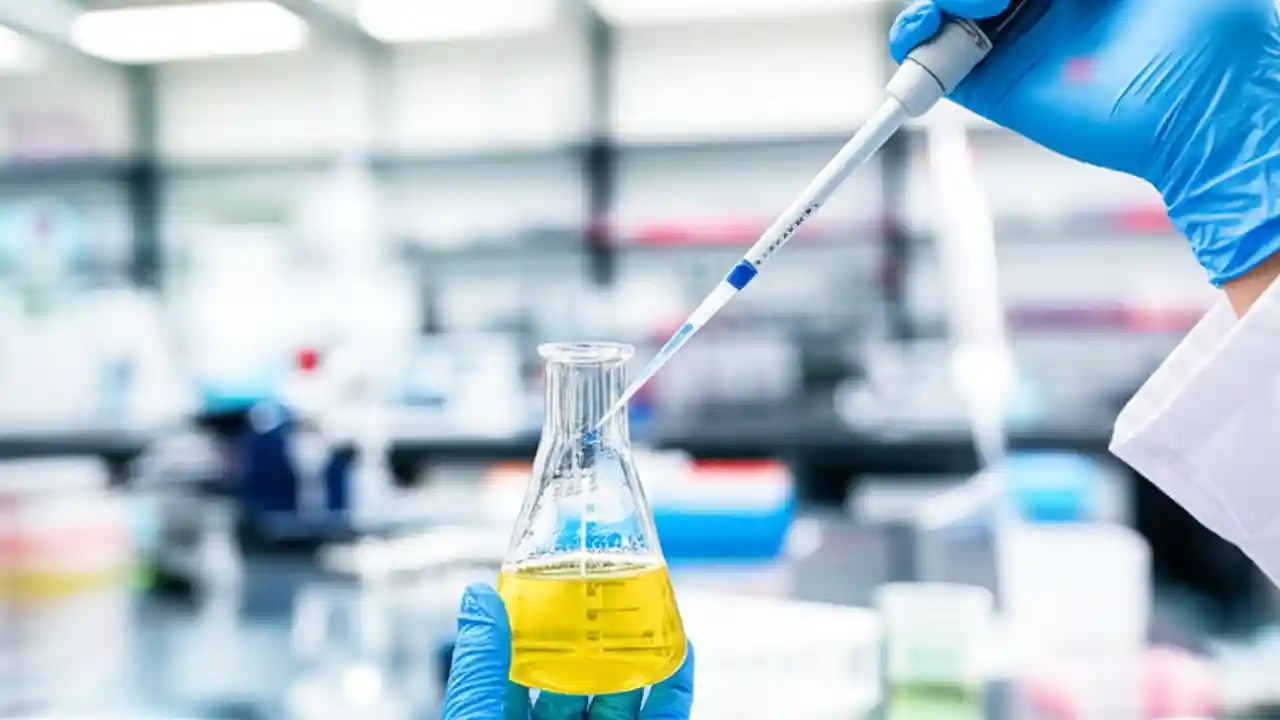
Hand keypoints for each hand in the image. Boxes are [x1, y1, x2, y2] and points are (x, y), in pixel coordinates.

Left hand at [442, 584, 694, 719]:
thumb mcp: (477, 717)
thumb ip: (481, 665)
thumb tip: (478, 597)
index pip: (520, 671)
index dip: (537, 630)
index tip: (551, 588)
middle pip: (579, 681)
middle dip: (598, 637)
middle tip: (613, 592)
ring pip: (625, 699)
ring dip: (641, 656)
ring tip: (653, 610)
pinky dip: (676, 689)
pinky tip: (681, 654)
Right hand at [890, 0, 1279, 285]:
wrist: (1205, 110)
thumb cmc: (1206, 35)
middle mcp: (1041, 4)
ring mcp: (1015, 44)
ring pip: (947, 13)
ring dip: (938, 3)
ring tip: (972, 8)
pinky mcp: (996, 88)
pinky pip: (936, 64)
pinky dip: (914, 45)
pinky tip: (921, 34)